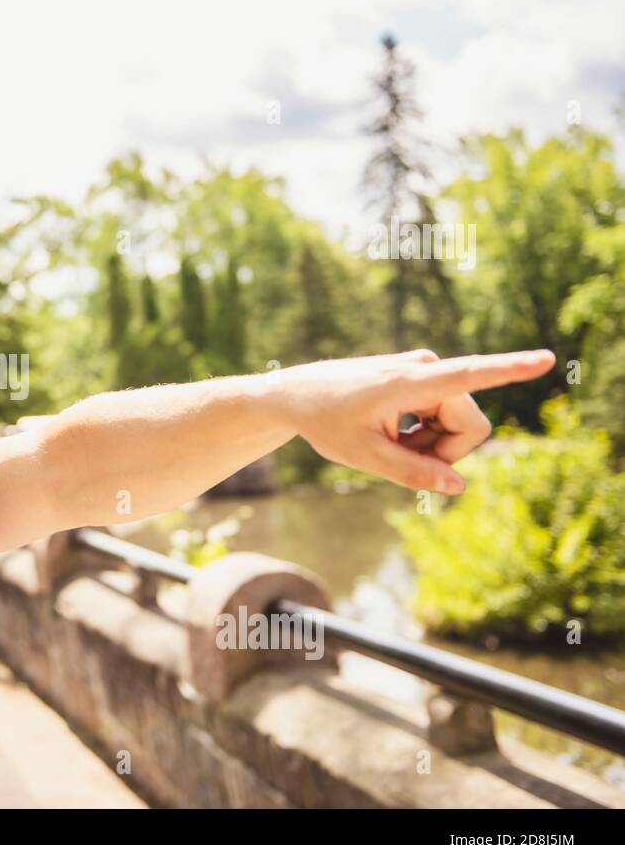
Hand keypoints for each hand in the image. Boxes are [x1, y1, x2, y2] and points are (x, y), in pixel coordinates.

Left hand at [276, 348, 555, 494]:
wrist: (298, 394)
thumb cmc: (325, 422)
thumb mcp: (362, 456)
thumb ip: (410, 473)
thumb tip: (458, 486)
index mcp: (409, 381)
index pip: (469, 374)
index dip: (510, 369)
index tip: (546, 359)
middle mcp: (425, 367)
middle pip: (470, 427)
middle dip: (443, 453)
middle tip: (398, 456)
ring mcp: (426, 370)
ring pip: (459, 425)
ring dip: (430, 445)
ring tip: (389, 442)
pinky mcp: (424, 376)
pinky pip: (445, 417)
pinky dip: (423, 435)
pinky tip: (392, 433)